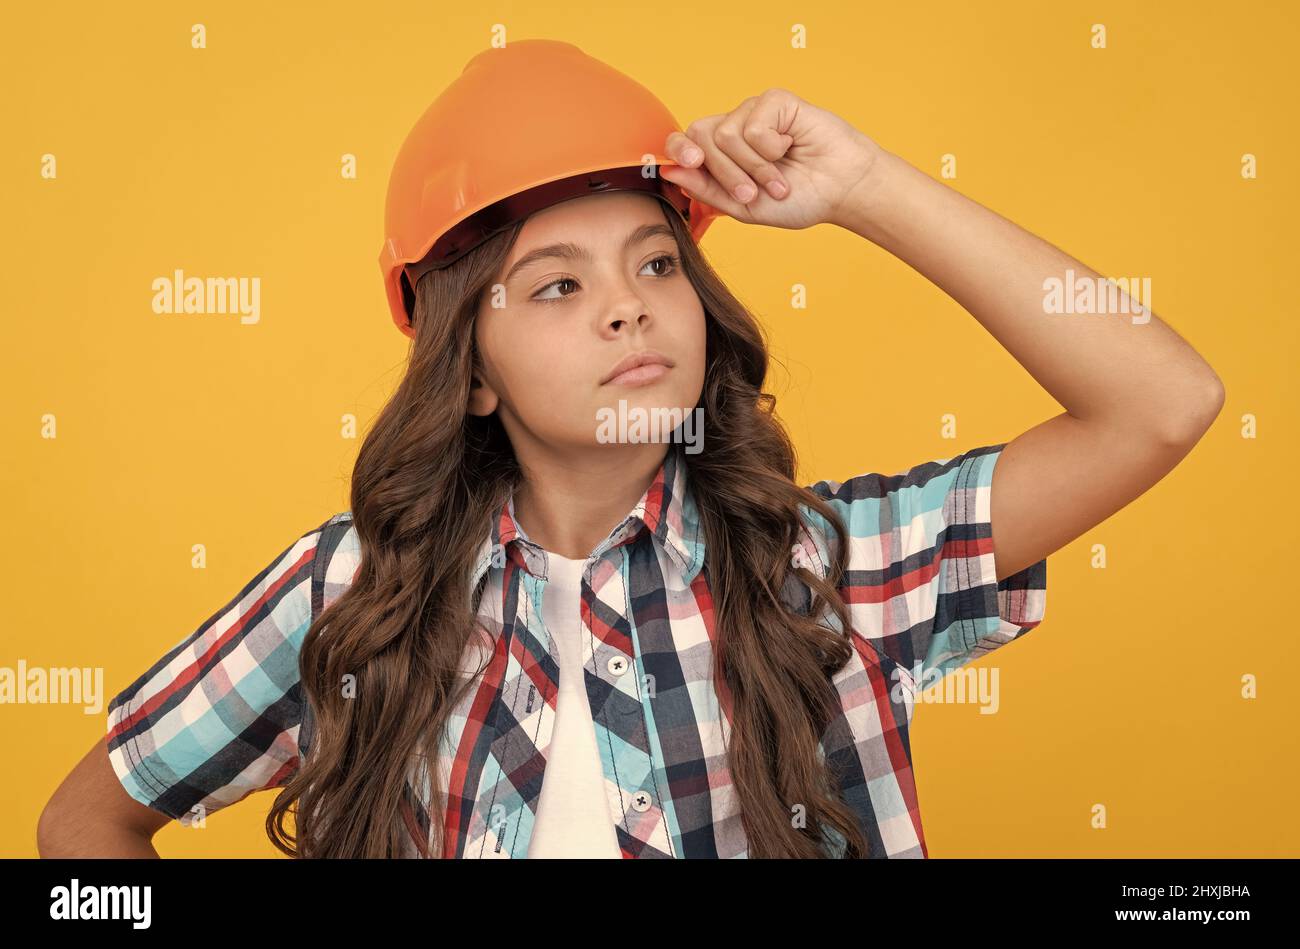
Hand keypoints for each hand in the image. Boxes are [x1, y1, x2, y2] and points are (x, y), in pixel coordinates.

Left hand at [660, 88, 884, 230]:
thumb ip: (706, 189)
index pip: (684, 141)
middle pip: (701, 138)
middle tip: (752, 194)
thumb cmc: (797, 199)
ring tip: (778, 180)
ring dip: (754, 167)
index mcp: (722, 154)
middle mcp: (734, 128)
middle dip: (726, 174)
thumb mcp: (744, 206)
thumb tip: (668, 171)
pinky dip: (771, 148)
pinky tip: (791, 147)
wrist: (840, 192)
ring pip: (726, 135)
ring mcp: (754, 112)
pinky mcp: (775, 101)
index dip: (677, 149)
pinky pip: (754, 126)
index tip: (686, 163)